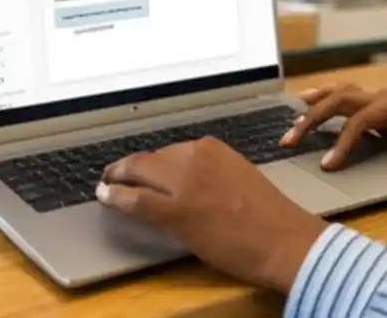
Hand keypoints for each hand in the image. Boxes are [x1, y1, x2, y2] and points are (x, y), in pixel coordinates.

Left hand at [97, 137, 328, 292]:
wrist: (281, 238)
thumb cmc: (268, 215)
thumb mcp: (237, 177)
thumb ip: (211, 173)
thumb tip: (186, 184)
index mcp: (212, 148)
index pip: (171, 151)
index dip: (153, 163)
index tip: (144, 169)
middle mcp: (195, 157)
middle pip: (150, 159)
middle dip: (130, 167)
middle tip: (115, 176)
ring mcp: (183, 183)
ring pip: (137, 173)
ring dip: (119, 178)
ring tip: (108, 185)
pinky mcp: (174, 211)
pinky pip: (134, 199)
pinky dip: (115, 196)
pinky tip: (105, 197)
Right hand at [281, 86, 386, 170]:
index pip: (362, 119)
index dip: (344, 140)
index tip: (327, 164)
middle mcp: (381, 95)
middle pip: (341, 100)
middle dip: (314, 118)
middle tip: (289, 140)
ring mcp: (375, 95)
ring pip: (338, 93)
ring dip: (312, 107)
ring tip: (290, 123)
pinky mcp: (371, 101)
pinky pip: (342, 94)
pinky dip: (321, 96)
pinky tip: (303, 101)